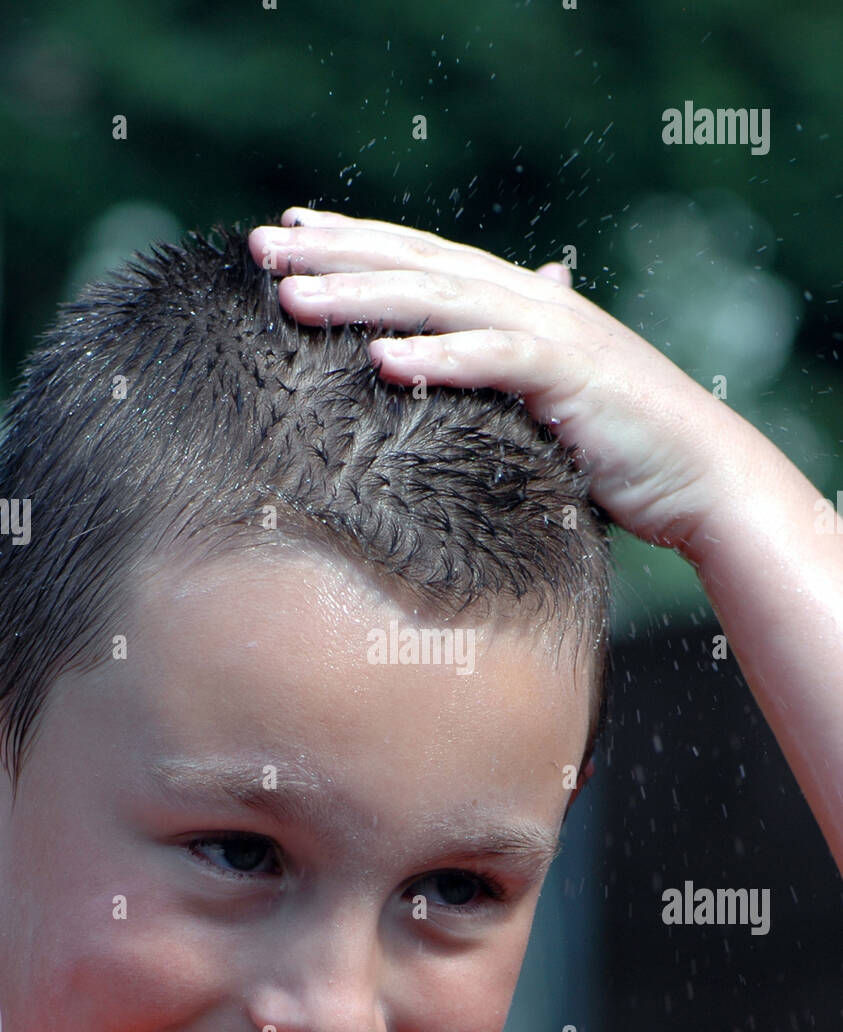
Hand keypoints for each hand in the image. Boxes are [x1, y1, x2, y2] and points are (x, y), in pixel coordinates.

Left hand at [249, 208, 745, 548]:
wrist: (699, 473)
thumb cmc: (615, 444)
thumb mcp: (544, 394)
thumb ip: (500, 364)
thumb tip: (456, 354)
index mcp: (515, 302)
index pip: (419, 258)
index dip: (352, 240)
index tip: (287, 234)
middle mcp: (528, 301)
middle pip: (415, 266)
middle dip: (335, 255)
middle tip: (260, 250)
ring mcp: (551, 333)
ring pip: (441, 301)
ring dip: (364, 296)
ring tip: (294, 298)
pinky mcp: (571, 377)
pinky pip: (495, 360)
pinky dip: (441, 357)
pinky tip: (381, 357)